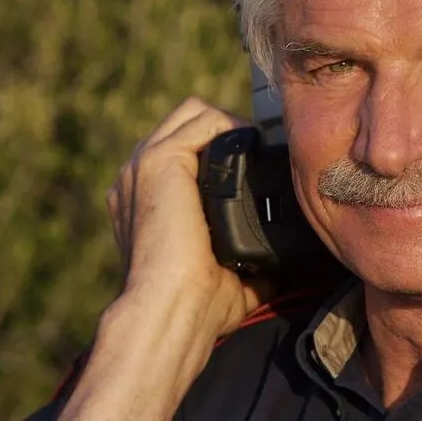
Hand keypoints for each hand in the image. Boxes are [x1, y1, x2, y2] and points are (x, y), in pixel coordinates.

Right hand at [106, 97, 269, 336]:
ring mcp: (144, 165)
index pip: (183, 151)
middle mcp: (139, 177)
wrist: (172, 308)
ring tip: (258, 146)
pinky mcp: (159, 161)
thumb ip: (247, 259)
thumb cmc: (199, 304)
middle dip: (228, 128)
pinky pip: (200, 120)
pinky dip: (231, 126)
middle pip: (186, 123)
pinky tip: (251, 145)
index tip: (256, 164)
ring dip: (231, 123)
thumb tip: (282, 265)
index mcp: (147, 199)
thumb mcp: (227, 273)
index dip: (222, 150)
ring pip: (193, 114)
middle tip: (261, 150)